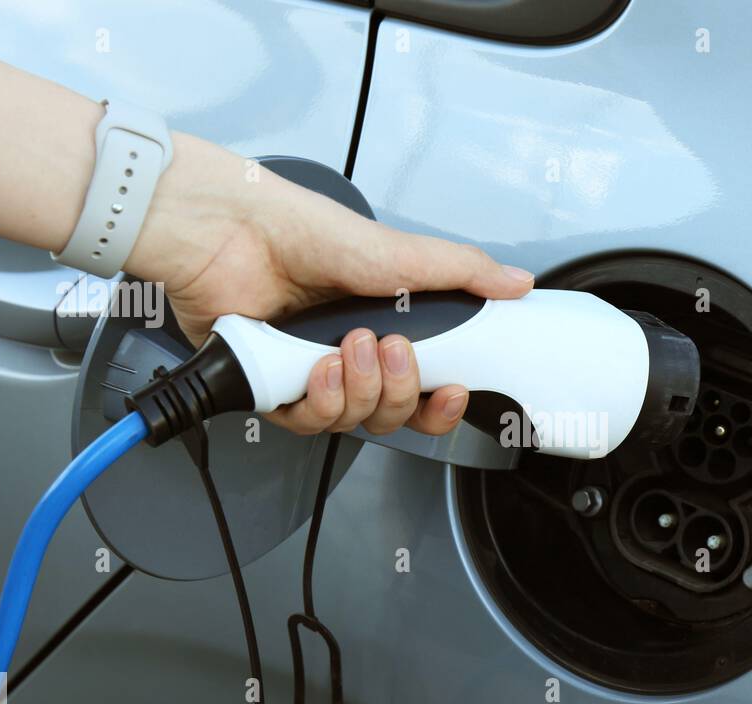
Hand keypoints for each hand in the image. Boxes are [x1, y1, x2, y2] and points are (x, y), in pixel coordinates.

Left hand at [126, 135, 533, 435]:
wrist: (234, 232)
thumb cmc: (307, 233)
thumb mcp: (401, 254)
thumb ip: (463, 272)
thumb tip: (517, 283)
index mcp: (387, 329)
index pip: (425, 391)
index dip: (440, 405)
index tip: (452, 392)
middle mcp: (350, 357)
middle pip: (392, 415)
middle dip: (399, 392)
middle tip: (391, 350)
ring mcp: (310, 374)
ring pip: (352, 422)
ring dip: (358, 390)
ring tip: (349, 347)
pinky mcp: (271, 388)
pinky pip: (307, 423)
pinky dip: (317, 400)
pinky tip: (317, 367)